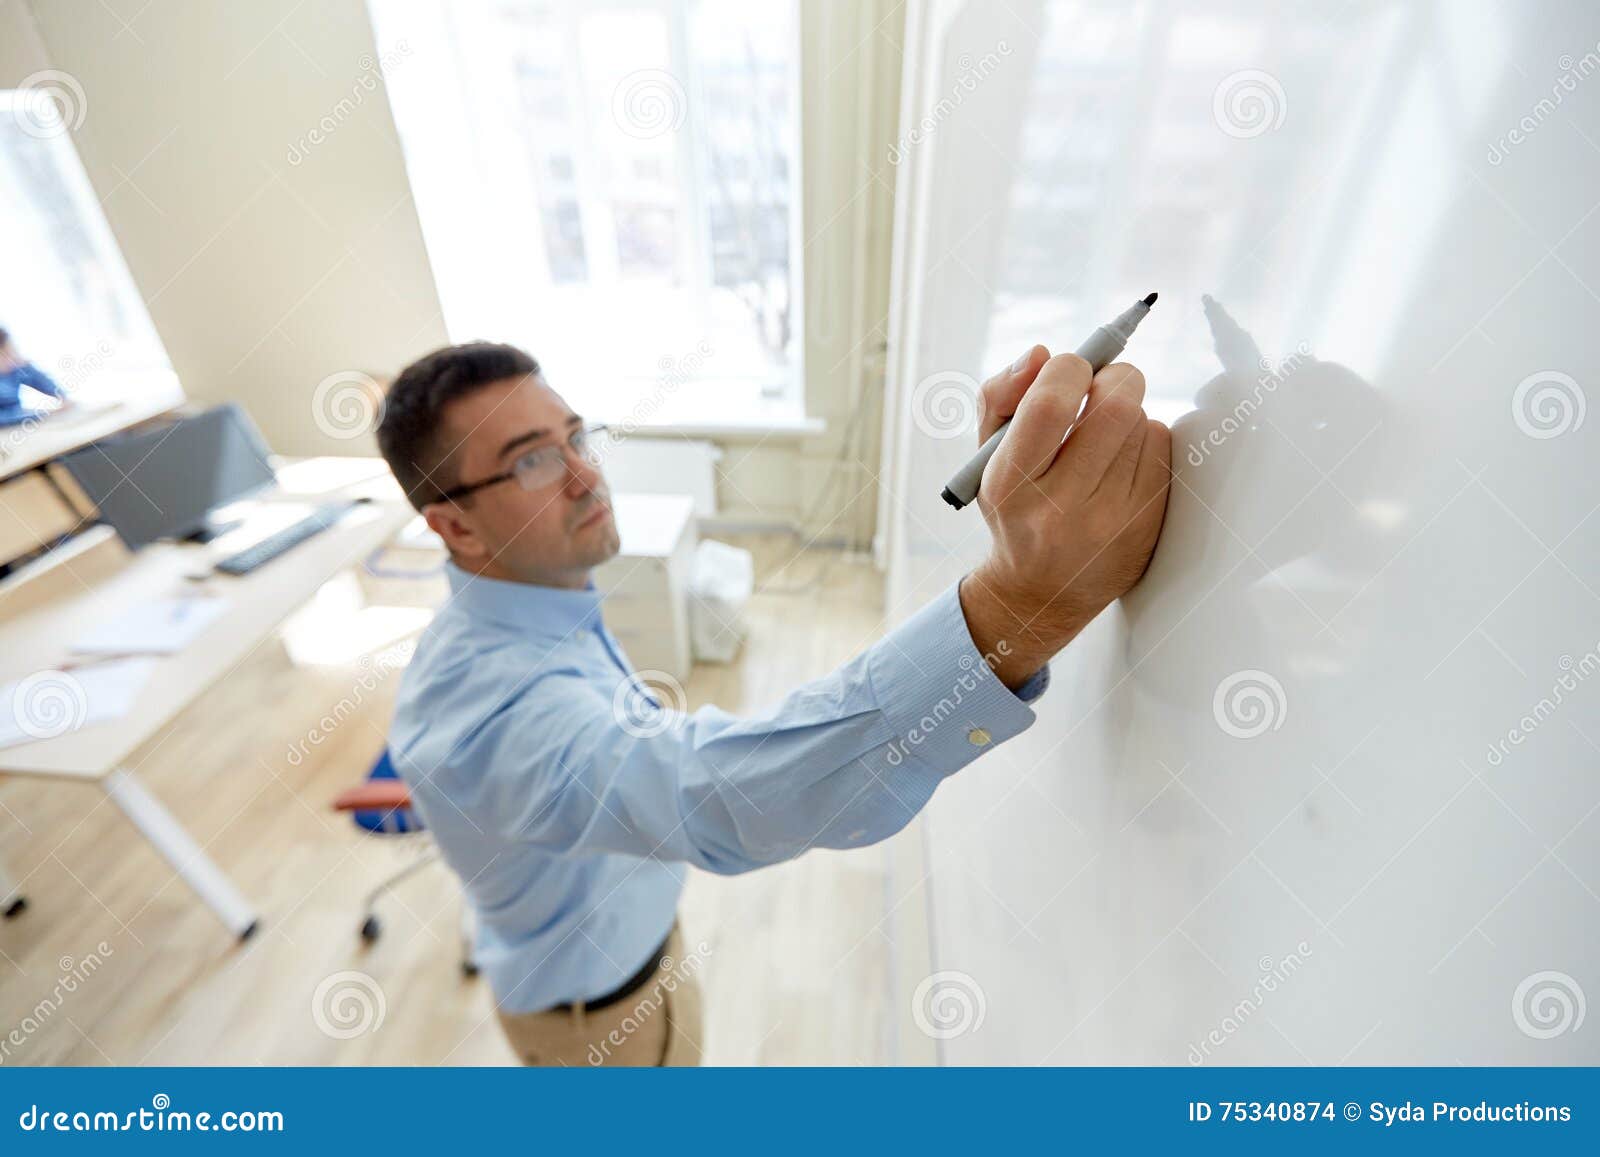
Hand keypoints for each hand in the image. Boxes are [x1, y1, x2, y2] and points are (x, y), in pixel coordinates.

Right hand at [959, 345, 1170, 688]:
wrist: (1040, 595)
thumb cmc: (1013, 509)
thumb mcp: (985, 458)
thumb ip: (1001, 397)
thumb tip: (1042, 353)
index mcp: (1011, 486)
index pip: (1052, 404)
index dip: (1068, 368)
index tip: (1067, 371)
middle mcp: (1061, 508)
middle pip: (1116, 406)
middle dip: (1113, 378)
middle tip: (1100, 386)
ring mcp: (1111, 522)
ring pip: (1142, 423)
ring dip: (1126, 412)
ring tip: (1101, 438)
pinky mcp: (1147, 527)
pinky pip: (1163, 449)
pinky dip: (1145, 440)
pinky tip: (1121, 462)